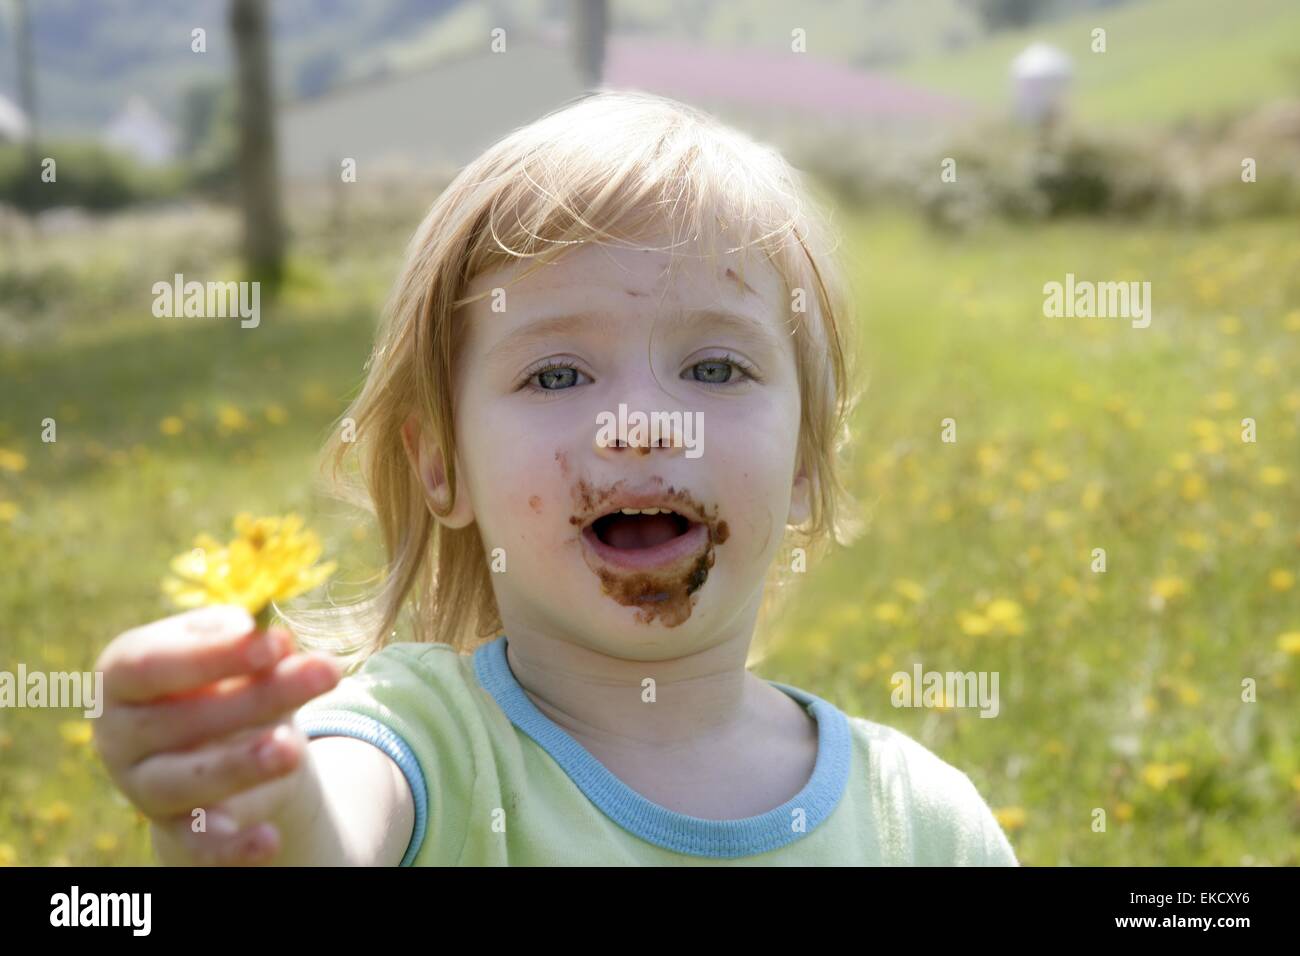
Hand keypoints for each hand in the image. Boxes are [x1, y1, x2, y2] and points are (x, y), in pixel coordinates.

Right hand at [92, 604, 343, 863]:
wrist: (222, 741)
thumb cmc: (226, 680)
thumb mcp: (240, 658)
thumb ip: (253, 648)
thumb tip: (269, 639)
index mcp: (122, 675)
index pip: (152, 663)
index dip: (213, 653)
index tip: (278, 642)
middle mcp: (119, 733)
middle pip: (181, 718)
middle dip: (259, 696)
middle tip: (325, 674)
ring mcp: (141, 786)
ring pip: (187, 782)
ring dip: (241, 766)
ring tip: (293, 749)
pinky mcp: (172, 830)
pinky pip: (198, 844)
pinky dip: (231, 847)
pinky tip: (269, 840)